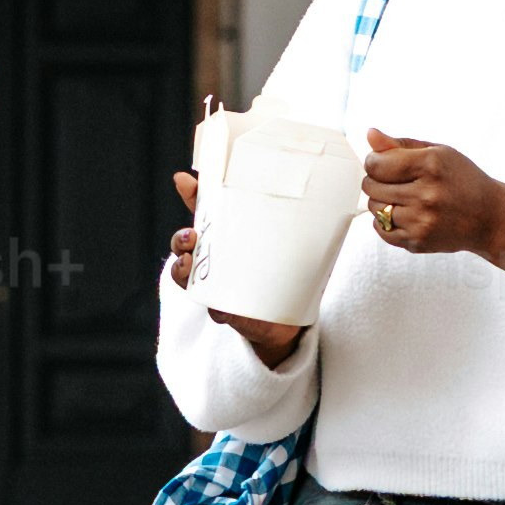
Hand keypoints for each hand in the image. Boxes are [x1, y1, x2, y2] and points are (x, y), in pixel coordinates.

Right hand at [169, 127, 307, 361]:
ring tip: (190, 263)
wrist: (286, 323)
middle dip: (180, 237)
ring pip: (184, 274)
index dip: (191, 195)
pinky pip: (212, 308)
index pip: (203, 211)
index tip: (183, 181)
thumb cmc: (285, 276)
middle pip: (182, 244)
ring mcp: (214, 286)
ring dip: (181, 267)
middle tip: (191, 235)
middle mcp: (213, 260)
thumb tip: (324, 191)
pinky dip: (214, 306)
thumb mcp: (292, 245)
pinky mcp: (227, 312)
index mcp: (226, 237)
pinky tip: (220, 305)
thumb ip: (300, 223)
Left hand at [362, 131, 504, 286]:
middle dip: (376, 180)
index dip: (373, 161)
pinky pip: (382, 230)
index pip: (376, 164)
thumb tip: (370, 135)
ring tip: (401, 197)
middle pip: (371, 187)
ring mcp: (422, 221)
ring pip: (375, 209)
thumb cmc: (463, 180)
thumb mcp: (438, 153)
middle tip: (392, 180)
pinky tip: (403, 213)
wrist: (490, 217)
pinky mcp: (419, 241)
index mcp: (431, 165)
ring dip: (381, 201)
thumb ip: (400, 145)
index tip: (381, 162)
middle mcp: (426, 194)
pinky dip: (385, 221)